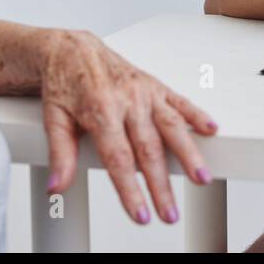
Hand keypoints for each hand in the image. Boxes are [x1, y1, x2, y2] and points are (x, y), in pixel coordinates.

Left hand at [36, 30, 217, 224]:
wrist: (71, 48)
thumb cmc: (64, 82)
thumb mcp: (53, 117)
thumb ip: (60, 154)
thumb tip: (58, 185)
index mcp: (99, 109)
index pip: (118, 158)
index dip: (131, 189)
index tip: (140, 214)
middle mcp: (126, 99)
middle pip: (148, 149)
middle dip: (161, 185)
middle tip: (169, 213)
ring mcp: (143, 91)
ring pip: (171, 126)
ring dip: (189, 154)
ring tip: (201, 177)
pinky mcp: (155, 85)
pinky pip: (179, 101)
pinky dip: (197, 115)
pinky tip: (210, 129)